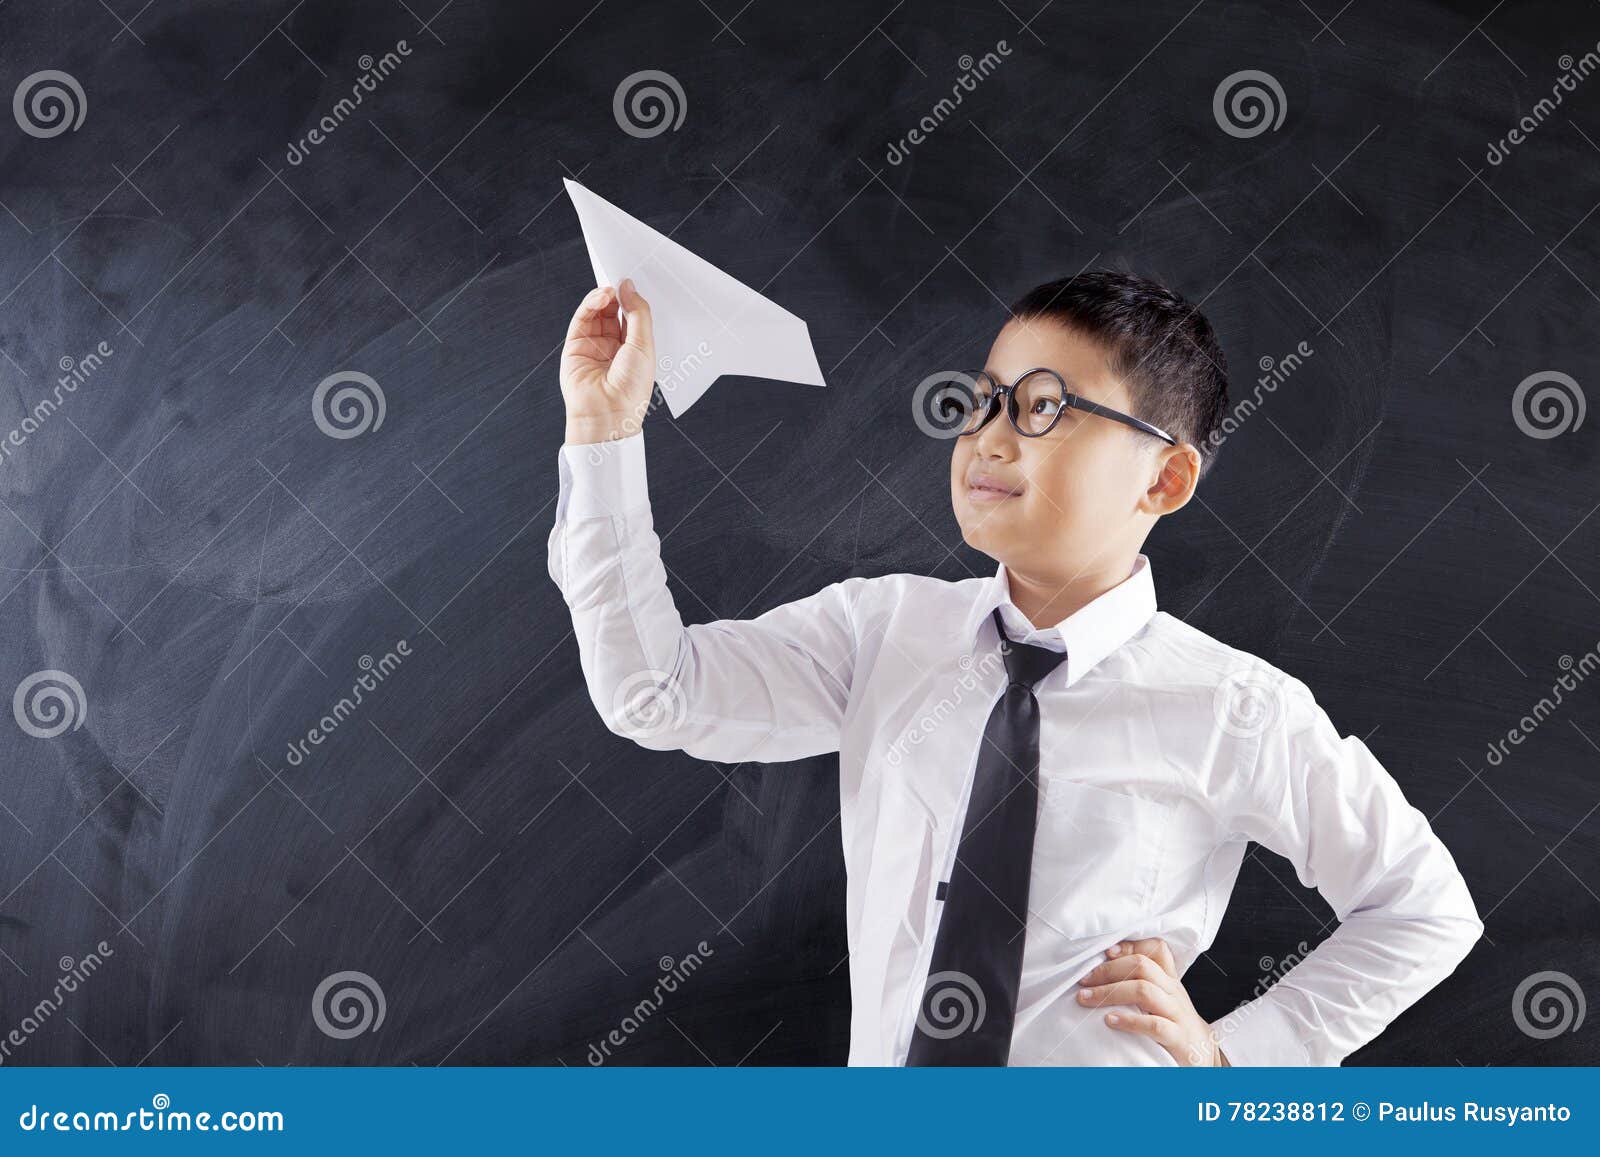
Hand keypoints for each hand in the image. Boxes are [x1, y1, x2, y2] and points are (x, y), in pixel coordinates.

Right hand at [560, 280, 656, 444]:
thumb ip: (638, 313)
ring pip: (597, 313)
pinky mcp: (575, 346)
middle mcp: (614, 348)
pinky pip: (582, 319)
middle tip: (622, 282)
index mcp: (635, 350)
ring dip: (603, 298)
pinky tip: (601, 297)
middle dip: (618, 296)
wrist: (607, 413)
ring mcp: (593, 346)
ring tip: (610, 290)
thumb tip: (628, 286)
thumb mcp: (644, 345)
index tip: (635, 284)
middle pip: (614, 313)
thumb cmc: (631, 388)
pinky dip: (590, 304)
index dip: (633, 300)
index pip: (633, 318)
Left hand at [1076, 937, 1228, 1065]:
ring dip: (1110, 992)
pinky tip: (1110, 1021)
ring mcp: (1177, 1014)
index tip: (1105, 952)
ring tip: (1086, 998)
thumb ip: (1141, 982)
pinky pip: (1155, 1025)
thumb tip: (1102, 968)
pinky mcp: (1179, 1038)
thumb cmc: (1174, 1025)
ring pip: (1144, 991)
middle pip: (1141, 966)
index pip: (1156, 949)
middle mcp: (1173, 992)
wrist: (1204, 1057)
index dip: (1130, 946)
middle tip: (1083, 980)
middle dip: (1108, 970)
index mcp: (1169, 980)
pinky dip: (1129, 1021)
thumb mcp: (1161, 998)